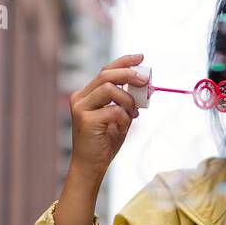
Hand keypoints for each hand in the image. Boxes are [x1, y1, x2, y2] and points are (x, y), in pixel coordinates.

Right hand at [68, 53, 149, 182]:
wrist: (91, 166)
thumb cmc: (104, 142)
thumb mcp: (118, 117)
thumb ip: (125, 101)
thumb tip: (142, 84)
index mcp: (86, 95)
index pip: (105, 71)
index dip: (123, 62)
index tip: (140, 58)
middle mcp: (80, 98)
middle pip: (107, 75)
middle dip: (129, 75)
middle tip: (145, 81)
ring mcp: (81, 108)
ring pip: (110, 89)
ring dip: (128, 101)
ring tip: (132, 116)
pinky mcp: (86, 120)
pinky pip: (114, 110)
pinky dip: (124, 118)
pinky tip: (122, 129)